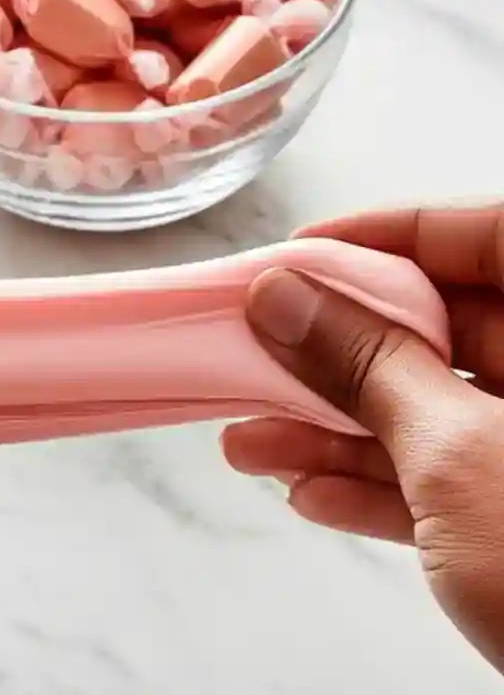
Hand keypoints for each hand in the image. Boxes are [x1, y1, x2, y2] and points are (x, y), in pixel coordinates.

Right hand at [221, 204, 503, 669]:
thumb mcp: (456, 454)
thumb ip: (364, 367)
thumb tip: (284, 297)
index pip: (488, 237)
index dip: (390, 234)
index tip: (300, 255)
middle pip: (446, 332)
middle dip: (336, 350)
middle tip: (255, 351)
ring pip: (433, 415)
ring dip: (333, 430)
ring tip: (248, 440)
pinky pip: (443, 484)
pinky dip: (374, 488)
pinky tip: (308, 492)